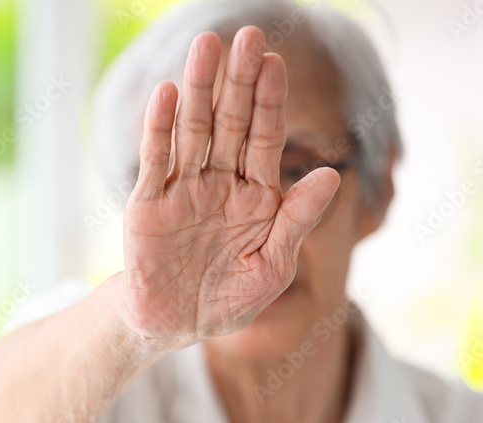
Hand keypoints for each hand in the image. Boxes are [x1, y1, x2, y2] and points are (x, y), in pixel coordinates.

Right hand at [119, 27, 340, 342]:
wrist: (174, 327)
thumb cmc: (228, 300)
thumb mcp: (272, 267)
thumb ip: (297, 221)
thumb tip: (333, 175)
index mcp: (257, 196)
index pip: (265, 138)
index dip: (270, 101)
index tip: (275, 62)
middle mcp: (220, 183)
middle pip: (230, 123)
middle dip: (238, 81)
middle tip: (246, 36)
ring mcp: (183, 190)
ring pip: (193, 131)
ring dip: (199, 89)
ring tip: (206, 46)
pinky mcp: (149, 205)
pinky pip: (156, 161)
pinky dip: (160, 129)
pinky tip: (167, 94)